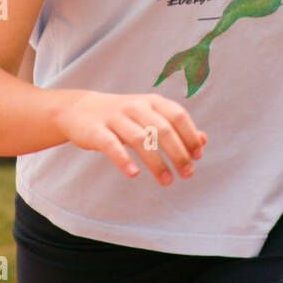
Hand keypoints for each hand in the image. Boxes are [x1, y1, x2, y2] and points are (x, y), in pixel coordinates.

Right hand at [58, 90, 206, 184]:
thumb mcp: (150, 116)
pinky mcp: (96, 130)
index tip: (197, 156)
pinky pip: (111, 145)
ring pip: (139, 138)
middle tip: (187, 174)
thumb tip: (203, 141)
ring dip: (156, 162)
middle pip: (161, 129)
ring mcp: (114, 117)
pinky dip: (123, 159)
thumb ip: (175, 127)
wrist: (79, 109)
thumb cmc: (122, 117)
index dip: (190, 135)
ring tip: (166, 181)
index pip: (177, 115)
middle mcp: (135, 106)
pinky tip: (134, 173)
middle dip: (177, 153)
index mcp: (151, 101)